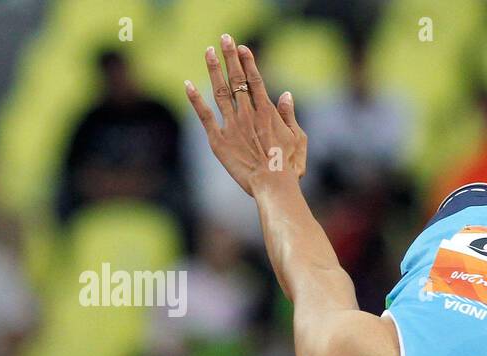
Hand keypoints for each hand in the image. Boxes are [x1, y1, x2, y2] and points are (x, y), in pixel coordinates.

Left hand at [184, 34, 307, 196]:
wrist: (273, 186)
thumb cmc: (289, 166)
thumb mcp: (298, 139)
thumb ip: (289, 115)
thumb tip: (285, 95)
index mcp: (267, 112)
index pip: (255, 80)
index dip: (248, 62)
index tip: (241, 47)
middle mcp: (248, 114)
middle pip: (237, 80)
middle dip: (230, 57)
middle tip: (224, 38)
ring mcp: (231, 126)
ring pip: (220, 91)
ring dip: (213, 70)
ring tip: (208, 52)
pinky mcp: (218, 140)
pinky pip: (205, 116)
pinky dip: (195, 100)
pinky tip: (188, 85)